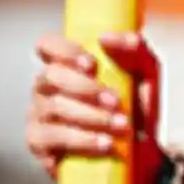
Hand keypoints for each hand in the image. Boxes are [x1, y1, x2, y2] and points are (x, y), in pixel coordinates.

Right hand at [26, 31, 164, 183]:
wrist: (141, 146)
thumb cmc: (137, 100)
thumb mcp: (145, 70)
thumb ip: (132, 47)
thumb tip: (106, 38)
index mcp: (67, 62)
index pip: (47, 45)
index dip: (63, 51)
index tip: (91, 64)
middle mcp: (46, 86)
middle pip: (50, 76)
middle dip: (85, 88)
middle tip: (115, 101)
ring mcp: (38, 114)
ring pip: (53, 108)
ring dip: (91, 116)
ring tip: (120, 125)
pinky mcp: (38, 144)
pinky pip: (52, 139)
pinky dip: (81, 140)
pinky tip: (104, 143)